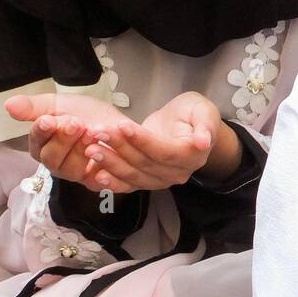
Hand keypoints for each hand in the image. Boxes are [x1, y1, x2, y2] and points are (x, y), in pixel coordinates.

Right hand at [5, 93, 128, 185]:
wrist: (116, 123)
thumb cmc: (84, 114)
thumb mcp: (59, 105)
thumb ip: (34, 107)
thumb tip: (8, 105)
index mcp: (42, 145)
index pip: (36, 141)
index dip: (41, 131)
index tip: (48, 120)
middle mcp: (56, 163)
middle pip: (52, 158)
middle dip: (63, 140)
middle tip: (76, 123)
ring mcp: (75, 174)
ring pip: (72, 170)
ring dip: (81, 151)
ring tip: (92, 132)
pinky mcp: (96, 181)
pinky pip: (94, 184)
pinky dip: (99, 175)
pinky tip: (104, 160)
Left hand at [77, 91, 235, 193]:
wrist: (186, 126)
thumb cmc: (193, 114)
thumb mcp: (204, 110)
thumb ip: (206, 125)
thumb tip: (203, 142)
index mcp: (191, 156)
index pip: (163, 151)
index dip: (142, 140)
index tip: (122, 125)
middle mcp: (177, 173)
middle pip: (145, 163)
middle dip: (119, 148)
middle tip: (97, 132)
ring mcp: (161, 180)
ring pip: (133, 175)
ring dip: (110, 163)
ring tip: (91, 147)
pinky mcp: (147, 182)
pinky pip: (129, 185)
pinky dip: (113, 182)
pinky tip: (96, 174)